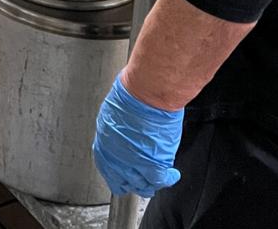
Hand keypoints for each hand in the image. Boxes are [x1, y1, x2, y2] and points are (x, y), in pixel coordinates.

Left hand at [92, 74, 182, 197]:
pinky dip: (168, 179)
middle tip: (142, 180)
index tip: (122, 176)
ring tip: (157, 180)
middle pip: (124, 180)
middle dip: (134, 182)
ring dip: (150, 184)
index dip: (116, 174)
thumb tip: (122, 133)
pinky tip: (172, 174)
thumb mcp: (113, 111)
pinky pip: (160, 180)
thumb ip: (116, 128)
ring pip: (142, 185)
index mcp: (105, 141)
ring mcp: (134, 162)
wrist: (146, 93)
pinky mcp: (153, 163)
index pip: (106, 167)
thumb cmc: (131, 94)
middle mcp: (117, 155)